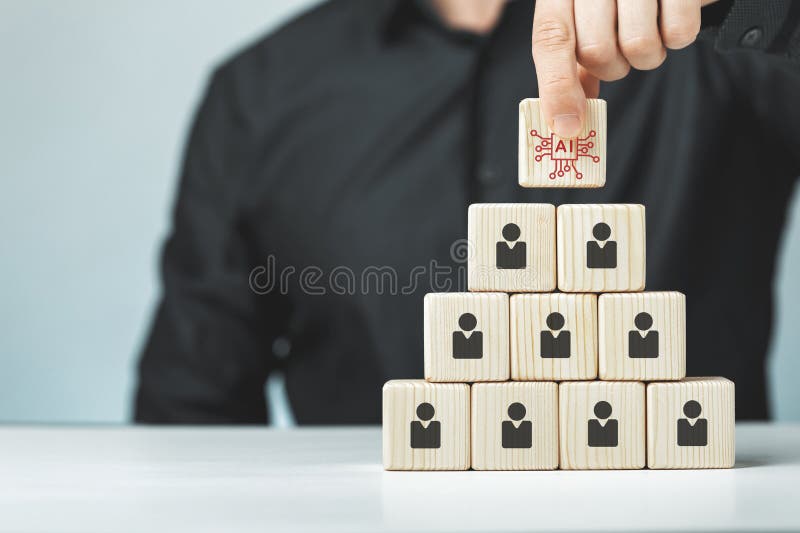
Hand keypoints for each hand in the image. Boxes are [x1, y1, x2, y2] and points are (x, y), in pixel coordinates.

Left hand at [532, 0, 717, 137]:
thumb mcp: (584, 16)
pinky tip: (673, 14)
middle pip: (595, 51)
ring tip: (650, 29)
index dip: (556, 87)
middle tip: (623, 51)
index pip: (550, 39)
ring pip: (637, 45)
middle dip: (613, 67)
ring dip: (647, 55)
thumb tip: (564, 118)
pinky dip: (679, 36)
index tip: (567, 127)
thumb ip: (572, 61)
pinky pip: (678, 32)